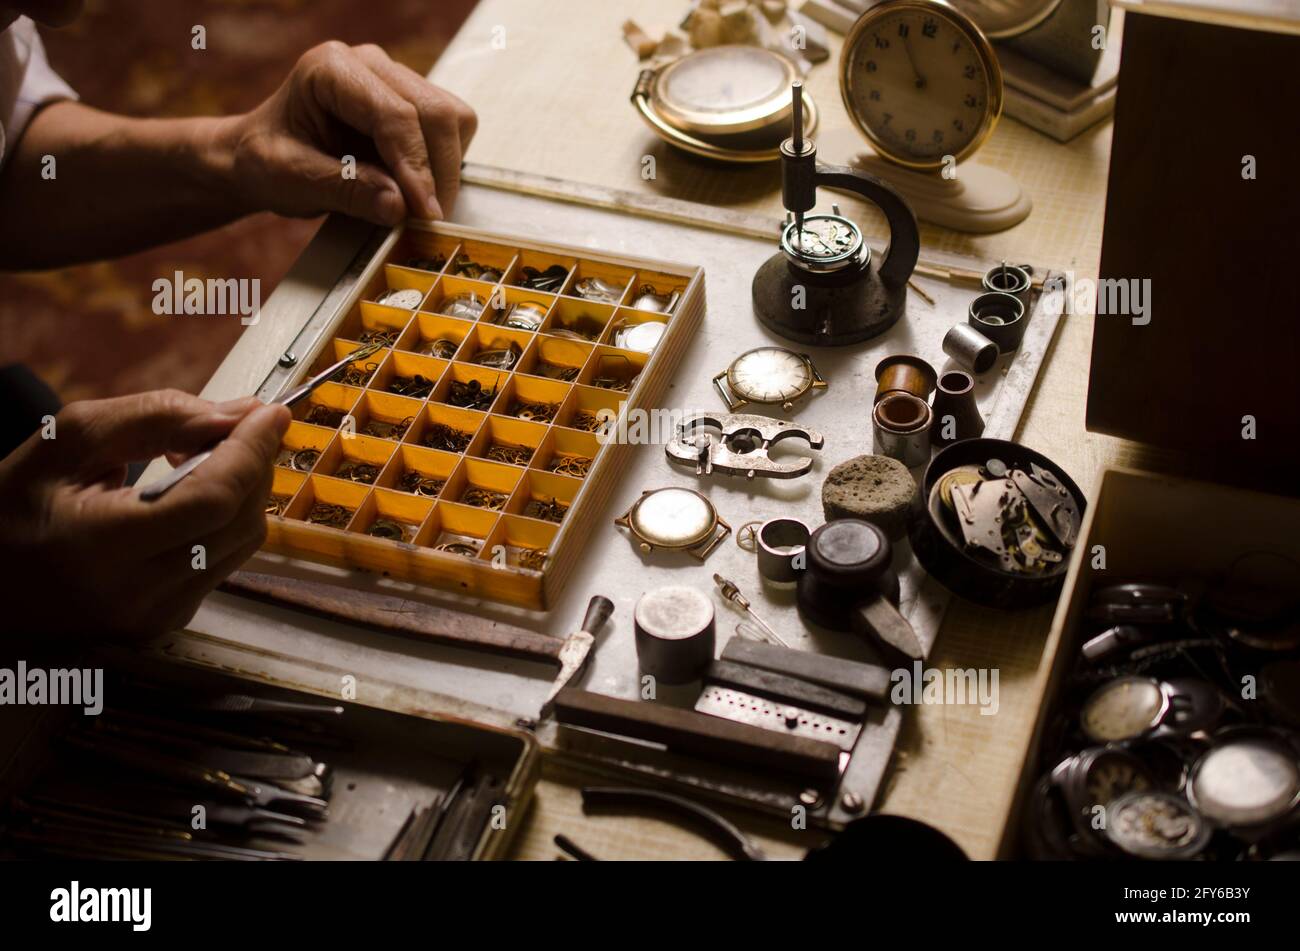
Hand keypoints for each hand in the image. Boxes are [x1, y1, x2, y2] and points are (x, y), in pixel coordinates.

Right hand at [0, 390, 289, 637]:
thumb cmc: (11, 509)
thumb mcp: (65, 442)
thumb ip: (154, 419)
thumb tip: (237, 414)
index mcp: (100, 548)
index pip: (211, 500)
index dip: (250, 452)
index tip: (269, 413)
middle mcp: (137, 594)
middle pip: (238, 522)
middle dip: (253, 465)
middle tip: (240, 425)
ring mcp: (157, 615)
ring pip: (243, 543)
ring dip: (244, 490)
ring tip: (207, 456)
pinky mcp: (169, 621)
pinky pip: (225, 561)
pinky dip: (226, 519)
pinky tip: (195, 494)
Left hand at [217, 41, 477, 225]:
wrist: (262, 156)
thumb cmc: (268, 162)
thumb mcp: (293, 180)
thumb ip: (346, 190)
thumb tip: (400, 206)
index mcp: (332, 68)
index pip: (394, 114)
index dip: (415, 166)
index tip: (425, 213)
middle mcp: (371, 63)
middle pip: (435, 112)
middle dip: (438, 171)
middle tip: (429, 220)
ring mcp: (396, 79)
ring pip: (453, 119)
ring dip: (446, 168)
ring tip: (422, 207)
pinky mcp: (413, 102)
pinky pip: (452, 130)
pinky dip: (444, 164)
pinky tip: (417, 188)